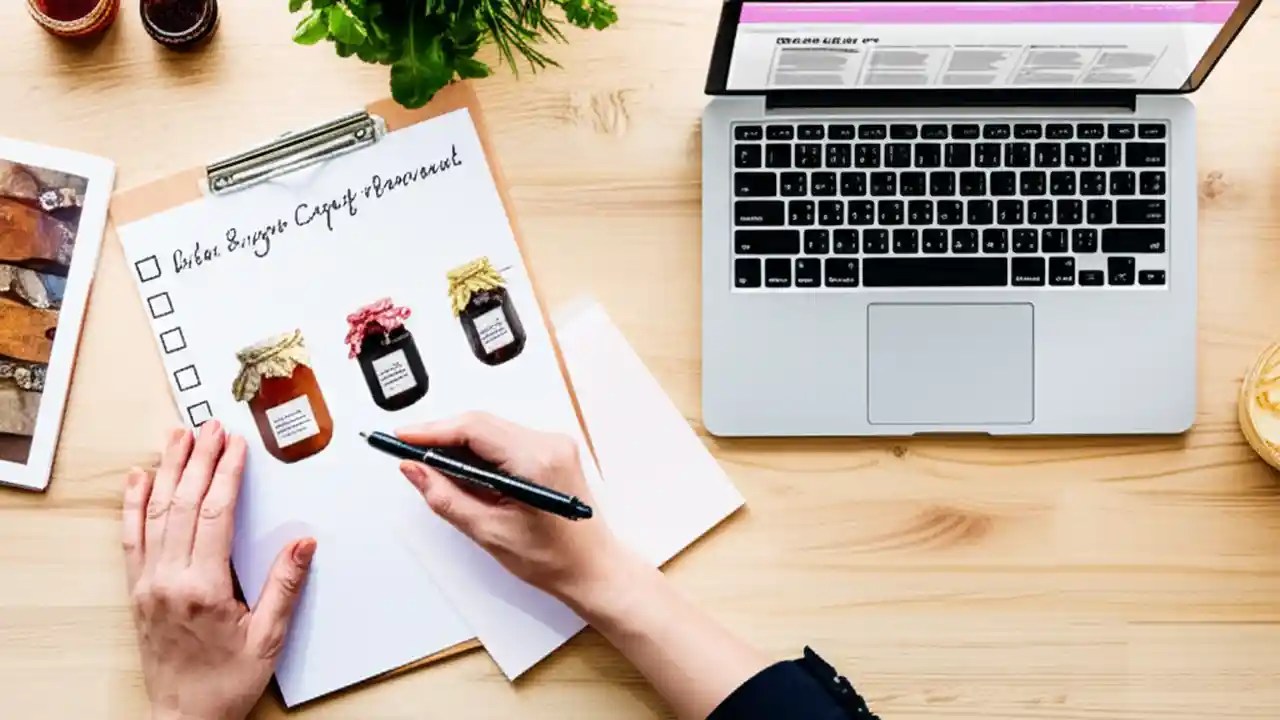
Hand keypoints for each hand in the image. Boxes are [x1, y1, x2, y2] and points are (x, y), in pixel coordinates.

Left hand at [122, 422, 315, 719]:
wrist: (184, 718)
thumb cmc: (225, 683)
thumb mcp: (268, 638)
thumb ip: (285, 586)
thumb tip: (303, 545)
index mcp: (202, 588)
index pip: (214, 514)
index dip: (226, 474)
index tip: (235, 447)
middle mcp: (167, 581)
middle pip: (183, 504)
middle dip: (199, 460)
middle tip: (210, 428)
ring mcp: (147, 584)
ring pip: (155, 513)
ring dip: (168, 471)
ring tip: (177, 438)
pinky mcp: (138, 590)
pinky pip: (131, 537)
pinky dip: (133, 505)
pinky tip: (139, 480)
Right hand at [397, 412, 639, 605]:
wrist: (592, 568)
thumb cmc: (554, 559)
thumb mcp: (489, 532)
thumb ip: (447, 498)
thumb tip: (415, 470)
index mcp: (537, 461)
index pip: (474, 429)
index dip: (432, 431)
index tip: (402, 437)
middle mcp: (549, 444)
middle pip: (481, 424)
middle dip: (441, 437)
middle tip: (406, 452)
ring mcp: (553, 444)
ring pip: (491, 430)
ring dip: (458, 444)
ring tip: (430, 465)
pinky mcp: (551, 451)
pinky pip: (505, 440)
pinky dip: (478, 452)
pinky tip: (461, 470)